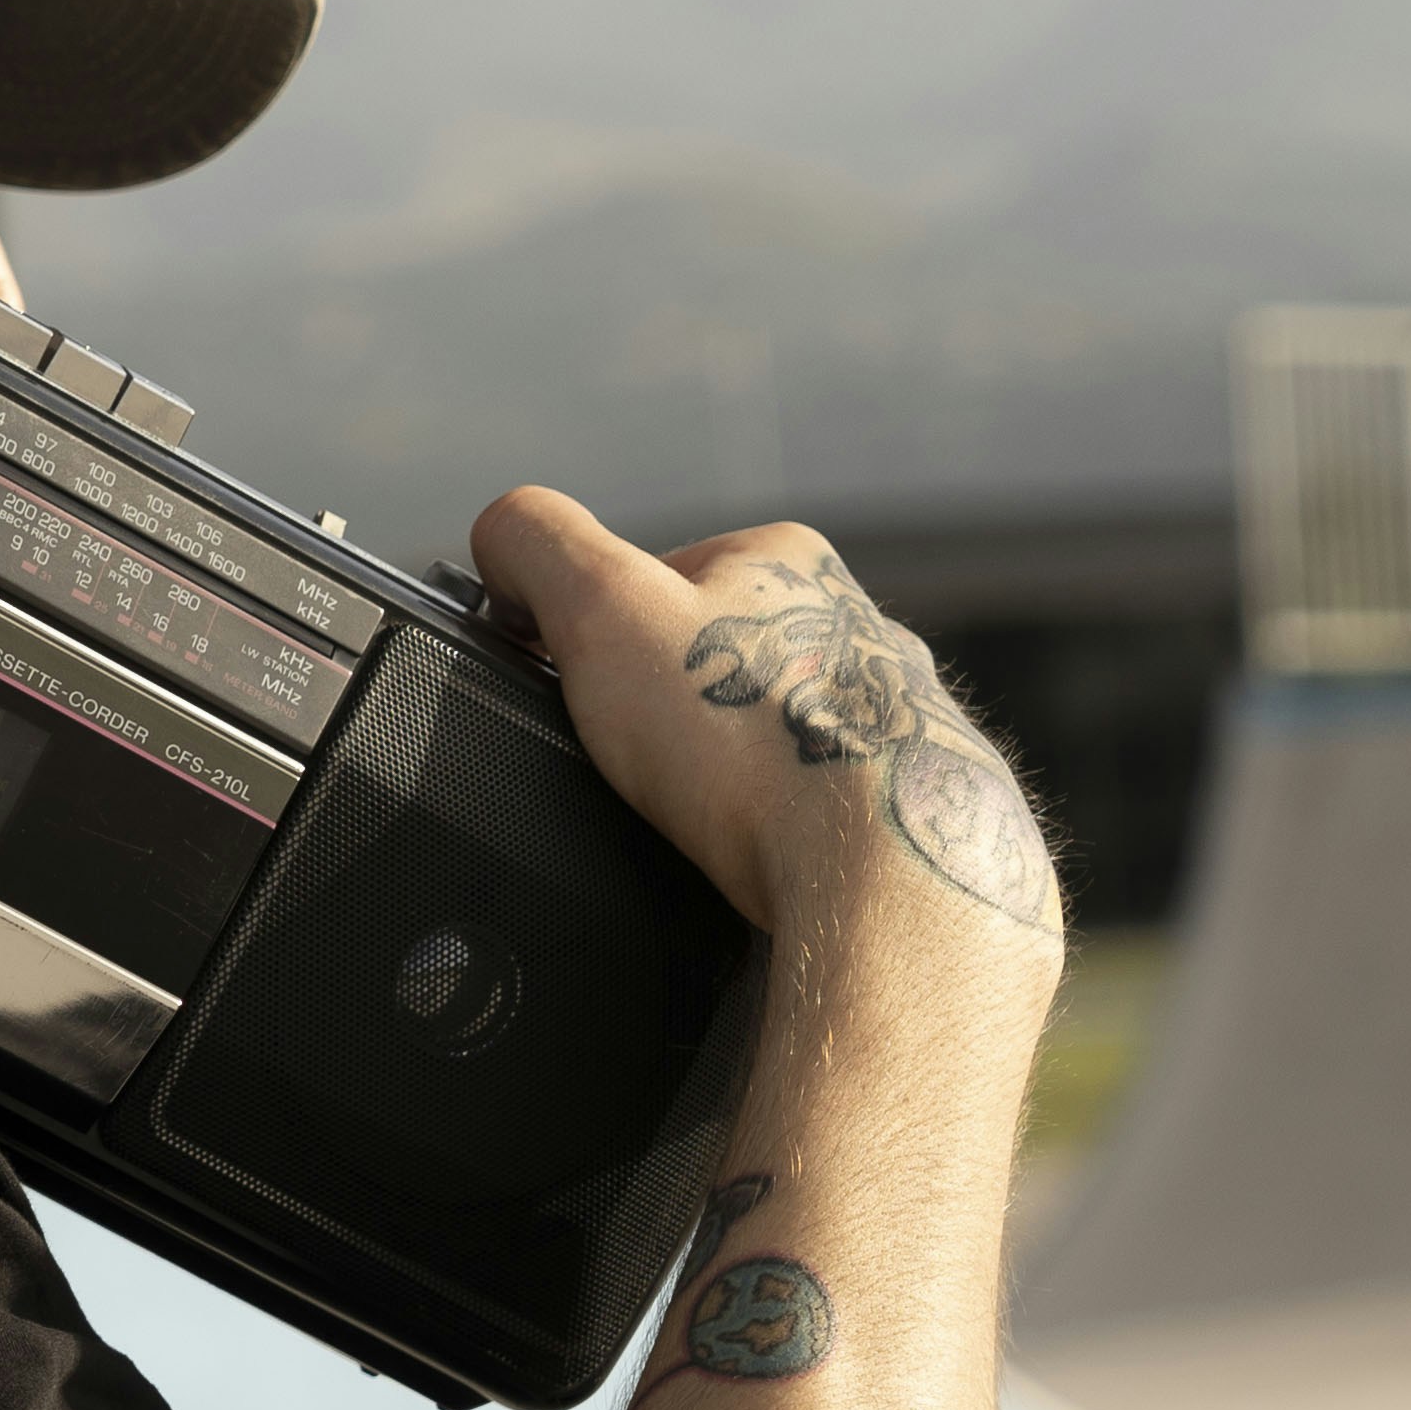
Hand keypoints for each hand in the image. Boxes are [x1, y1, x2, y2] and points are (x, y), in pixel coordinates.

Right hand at [467, 488, 1062, 942]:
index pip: (648, 577)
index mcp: (786, 559)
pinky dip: (775, 825)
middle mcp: (855, 623)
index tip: (579, 690)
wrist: (880, 874)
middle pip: (708, 657)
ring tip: (699, 816)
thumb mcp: (600, 605)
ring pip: (764, 733)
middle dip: (662, 708)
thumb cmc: (750, 744)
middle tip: (634, 762)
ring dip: (722, 770)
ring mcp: (892, 714)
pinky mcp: (908, 799)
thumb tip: (502, 535)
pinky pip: (811, 802)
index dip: (591, 634)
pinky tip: (757, 849)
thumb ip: (534, 542)